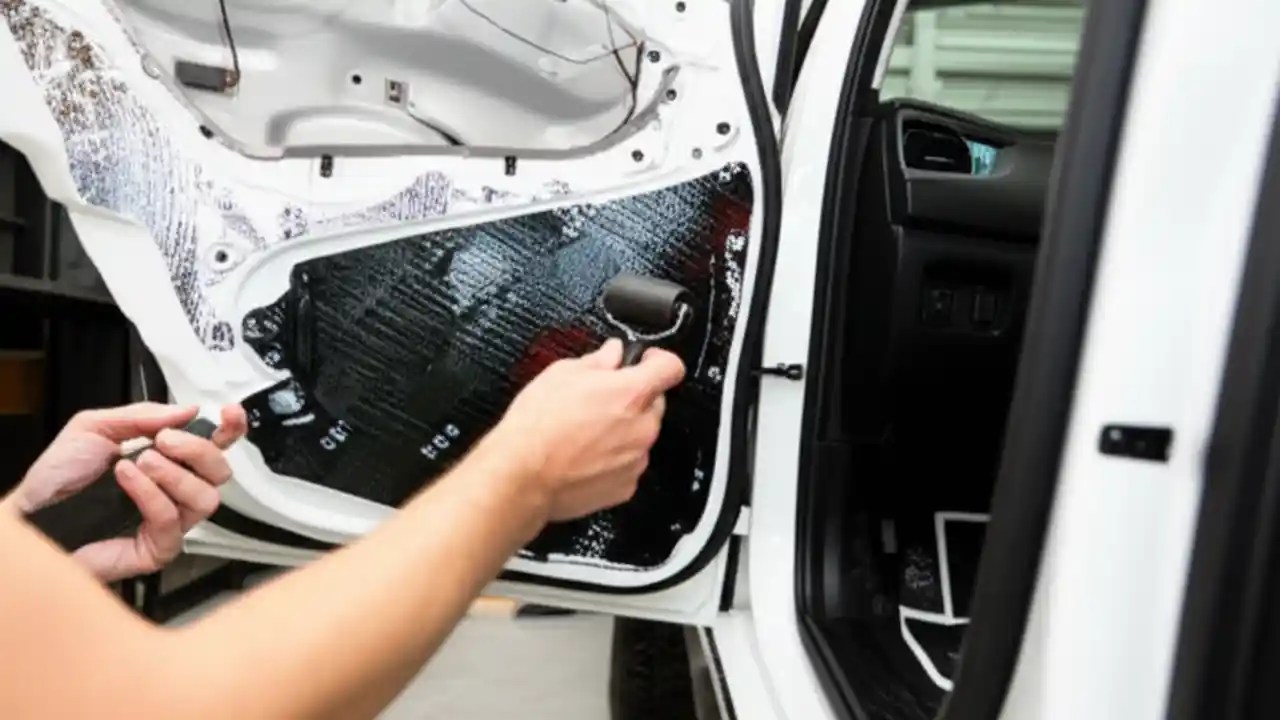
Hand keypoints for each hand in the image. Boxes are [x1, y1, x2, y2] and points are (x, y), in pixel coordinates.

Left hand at [6, 403, 247, 581]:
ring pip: (206, 498)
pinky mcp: (159, 548)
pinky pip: (173, 520)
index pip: (215, 446)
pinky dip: (151, 494)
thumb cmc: (59, 476)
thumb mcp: (95, 427)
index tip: (229, 414)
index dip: (231, 430)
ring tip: (137, 463)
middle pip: (221, 472)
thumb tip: (189, 410)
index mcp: (169, 460)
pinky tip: (126, 480)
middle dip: (197, 450)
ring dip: (174, 475)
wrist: (31, 515)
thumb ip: (142, 415)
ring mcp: (171, 521)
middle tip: (162, 441)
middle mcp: (176, 491)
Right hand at [482, 339, 685, 526]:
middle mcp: (641, 427)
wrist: (522, 476)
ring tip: (584, 433)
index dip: (659, 360)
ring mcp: (636, 460)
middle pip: (654, 403)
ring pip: (640, 436)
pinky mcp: (626, 486)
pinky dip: (614, 459)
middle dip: (633, 399)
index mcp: (630, 393)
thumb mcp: (561, 374)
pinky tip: (584, 456)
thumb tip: (611, 354)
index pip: (671, 367)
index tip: (646, 361)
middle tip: (599, 401)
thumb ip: (597, 361)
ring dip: (622, 431)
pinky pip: (629, 464)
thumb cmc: (537, 427)